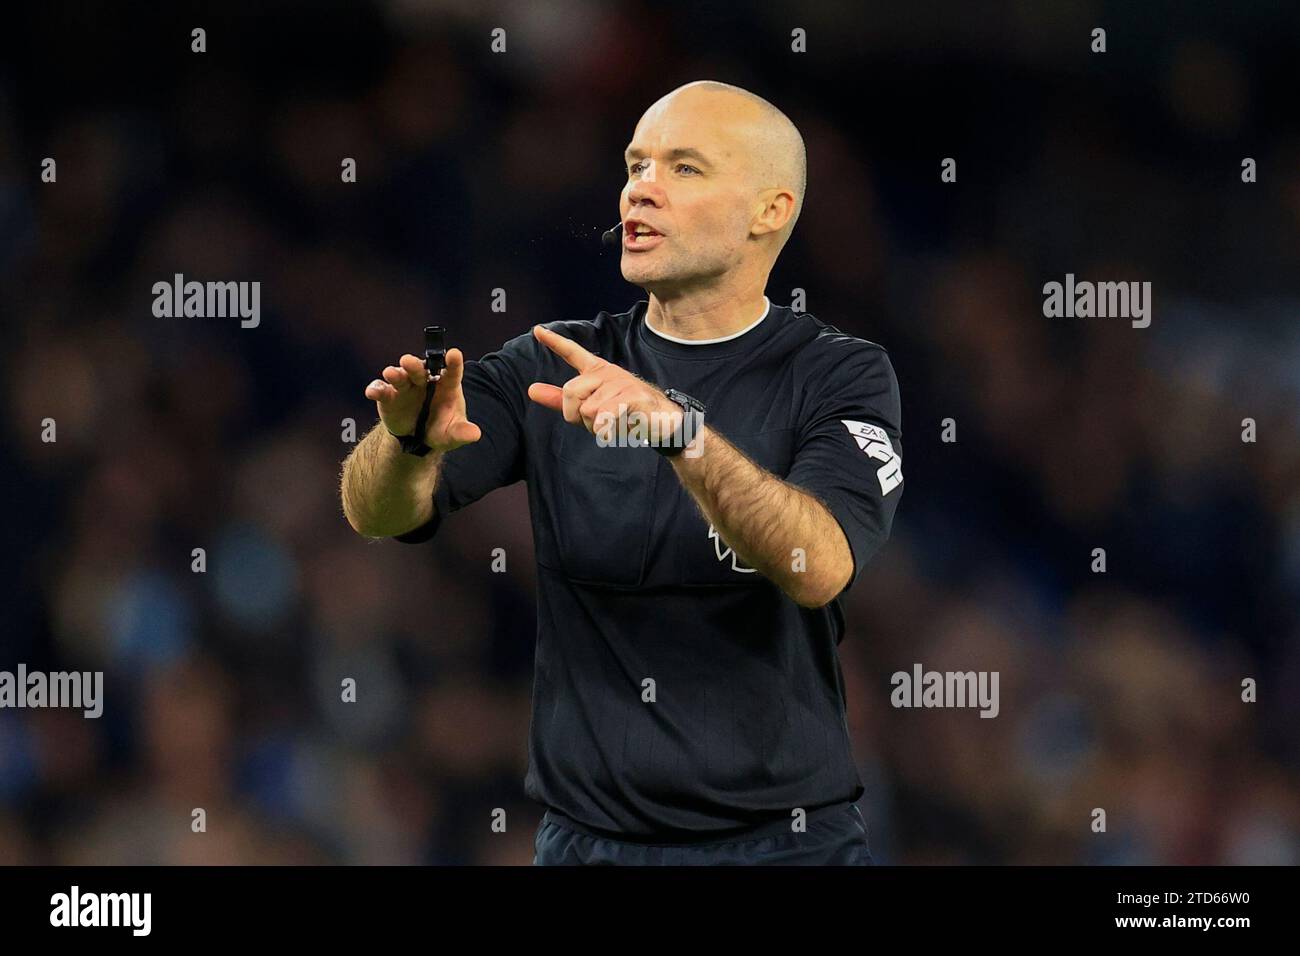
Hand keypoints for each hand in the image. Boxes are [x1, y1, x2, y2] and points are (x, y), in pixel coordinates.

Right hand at [364, 348, 480, 452]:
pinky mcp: (389, 395)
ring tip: (390, 374)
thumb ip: (462, 432)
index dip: (453, 362)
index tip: (454, 354)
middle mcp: (425, 381)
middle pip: (421, 369)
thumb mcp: (452, 434)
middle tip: (408, 361)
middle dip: (414, 365)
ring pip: (400, 375)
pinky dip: (376, 389)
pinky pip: (381, 389)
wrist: (418, 439)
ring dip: (395, 373)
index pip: (452, 372)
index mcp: (446, 386)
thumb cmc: (441, 429)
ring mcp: (406, 386)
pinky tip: (372, 392)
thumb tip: (474, 434)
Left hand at [526, 325, 678, 441]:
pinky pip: (603, 416)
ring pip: (587, 410)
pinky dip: (607, 430)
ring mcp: (620, 381)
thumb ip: (560, 400)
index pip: (572, 353)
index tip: (537, 330)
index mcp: (596, 372)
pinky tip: (620, 427)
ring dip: (597, 427)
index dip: (554, 342)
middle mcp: (606, 372)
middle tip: (598, 421)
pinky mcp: (631, 395)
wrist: (661, 422)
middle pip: (570, 392)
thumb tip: (531, 390)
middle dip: (577, 416)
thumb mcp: (589, 407)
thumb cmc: (624, 414)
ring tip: (615, 423)